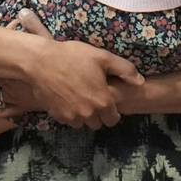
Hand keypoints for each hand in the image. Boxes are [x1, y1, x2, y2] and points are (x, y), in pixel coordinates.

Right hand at [0, 8, 143, 128]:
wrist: (40, 62)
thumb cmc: (73, 57)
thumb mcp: (103, 57)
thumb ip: (125, 70)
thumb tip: (140, 82)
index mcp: (102, 101)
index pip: (113, 119)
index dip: (112, 111)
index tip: (107, 100)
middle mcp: (88, 114)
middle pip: (98, 124)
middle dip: (99, 114)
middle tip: (94, 98)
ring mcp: (71, 116)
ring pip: (83, 124)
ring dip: (84, 116)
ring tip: (81, 98)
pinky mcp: (57, 116)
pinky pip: (69, 121)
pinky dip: (71, 114)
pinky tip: (68, 98)